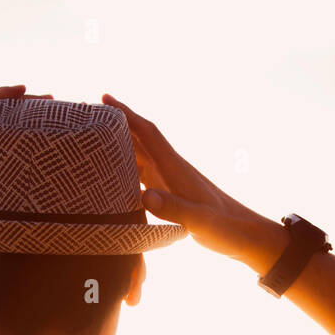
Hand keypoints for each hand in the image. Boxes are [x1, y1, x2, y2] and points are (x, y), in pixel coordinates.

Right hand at [101, 94, 286, 271]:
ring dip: (118, 146)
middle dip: (115, 125)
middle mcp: (171, 170)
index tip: (105, 99)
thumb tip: (144, 196)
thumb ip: (174, 209)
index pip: (148, 134)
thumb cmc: (226, 227)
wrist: (246, 236)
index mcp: (176, 169)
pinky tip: (113, 173)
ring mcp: (170, 182)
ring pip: (139, 157)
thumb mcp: (200, 221)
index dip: (126, 115)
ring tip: (92, 140)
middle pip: (139, 140)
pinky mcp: (171, 194)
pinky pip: (142, 176)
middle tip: (87, 115)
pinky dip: (125, 170)